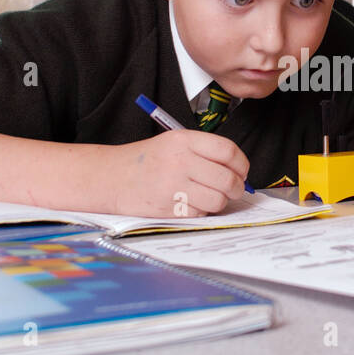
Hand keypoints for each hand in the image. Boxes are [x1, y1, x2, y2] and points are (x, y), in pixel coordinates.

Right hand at [116, 129, 249, 216]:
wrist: (112, 178)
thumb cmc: (145, 162)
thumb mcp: (173, 144)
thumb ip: (204, 153)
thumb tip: (239, 171)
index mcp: (184, 140)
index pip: (228, 151)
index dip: (242, 164)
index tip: (242, 171)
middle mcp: (180, 161)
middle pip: (227, 179)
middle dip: (236, 188)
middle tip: (233, 190)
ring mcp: (174, 186)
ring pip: (217, 200)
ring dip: (218, 202)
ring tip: (207, 197)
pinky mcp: (169, 208)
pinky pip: (200, 213)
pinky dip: (199, 211)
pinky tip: (188, 203)